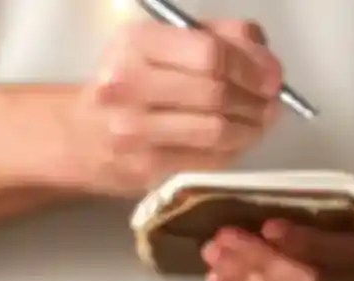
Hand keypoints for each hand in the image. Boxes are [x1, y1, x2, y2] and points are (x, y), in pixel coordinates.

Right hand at [57, 19, 282, 196]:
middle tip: (272, 103)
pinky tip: (238, 141)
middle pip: (217, 94)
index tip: (271, 77)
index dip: (251, 67)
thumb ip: (221, 38)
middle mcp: (128, 85)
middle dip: (256, 100)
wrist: (82, 135)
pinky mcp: (147, 169)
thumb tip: (267, 64)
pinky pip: (209, 160)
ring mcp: (134, 132)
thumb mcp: (166, 43)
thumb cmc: (133, 82)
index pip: (210, 54)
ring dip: (251, 128)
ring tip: (260, 121)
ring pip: (217, 131)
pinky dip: (234, 150)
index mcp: (136, 43)